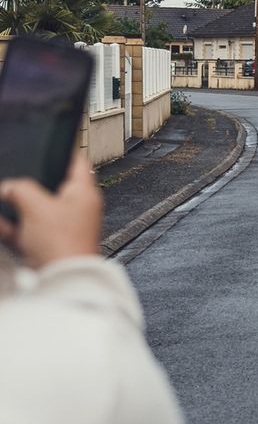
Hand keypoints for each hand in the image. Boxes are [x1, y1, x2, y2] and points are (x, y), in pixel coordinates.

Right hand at [0, 153, 102, 268]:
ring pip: (34, 208)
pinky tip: (2, 225)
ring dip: (15, 207)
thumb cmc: (64, 244)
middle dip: (27, 185)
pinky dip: (12, 226)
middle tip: (13, 182)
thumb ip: (20, 190)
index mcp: (84, 192)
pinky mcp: (49, 242)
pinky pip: (26, 229)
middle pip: (49, 186)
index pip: (77, 161)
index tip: (48, 143)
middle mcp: (77, 207)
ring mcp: (63, 225)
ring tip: (4, 200)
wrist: (62, 280)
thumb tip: (8, 187)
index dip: (62, 150)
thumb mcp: (37, 206)